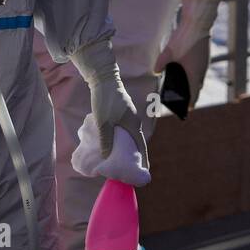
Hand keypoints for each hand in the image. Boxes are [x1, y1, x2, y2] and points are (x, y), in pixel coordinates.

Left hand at [71, 41, 147, 166]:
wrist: (103, 78)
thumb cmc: (105, 100)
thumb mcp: (103, 122)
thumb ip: (106, 140)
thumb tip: (107, 158)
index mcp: (133, 124)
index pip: (141, 146)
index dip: (143, 159)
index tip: (145, 171)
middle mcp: (134, 120)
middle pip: (137, 141)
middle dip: (135, 155)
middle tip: (131, 169)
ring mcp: (128, 115)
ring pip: (130, 134)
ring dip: (127, 146)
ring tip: (121, 158)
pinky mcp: (122, 111)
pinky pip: (125, 128)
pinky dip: (122, 137)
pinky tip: (114, 142)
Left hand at [158, 34, 210, 111]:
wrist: (198, 24)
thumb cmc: (183, 39)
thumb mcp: (168, 52)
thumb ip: (161, 64)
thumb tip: (156, 71)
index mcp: (193, 73)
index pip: (194, 94)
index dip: (190, 102)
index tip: (187, 109)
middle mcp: (202, 71)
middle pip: (197, 87)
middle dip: (191, 94)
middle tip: (182, 99)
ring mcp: (205, 63)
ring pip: (199, 78)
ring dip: (193, 83)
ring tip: (183, 86)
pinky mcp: (205, 56)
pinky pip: (201, 70)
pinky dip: (194, 73)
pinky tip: (186, 70)